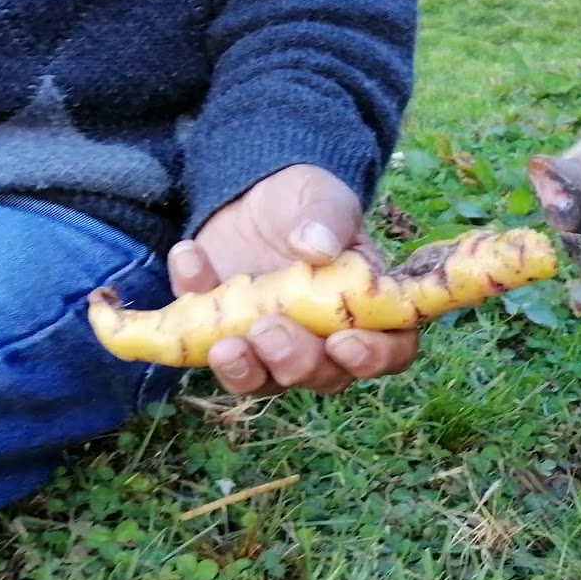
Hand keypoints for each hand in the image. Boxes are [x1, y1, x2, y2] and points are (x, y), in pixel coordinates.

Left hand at [166, 164, 419, 396]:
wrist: (250, 196)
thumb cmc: (304, 204)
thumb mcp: (321, 196)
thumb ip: (327, 218)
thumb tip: (316, 247)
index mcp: (369, 306)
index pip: (392, 349)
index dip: (373, 358)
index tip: (342, 341)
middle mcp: (325, 340)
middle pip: (325, 376)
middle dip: (296, 362)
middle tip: (268, 330)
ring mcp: (273, 348)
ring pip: (266, 382)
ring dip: (245, 372)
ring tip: (224, 345)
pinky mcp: (225, 340)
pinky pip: (203, 346)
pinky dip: (188, 315)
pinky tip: (189, 259)